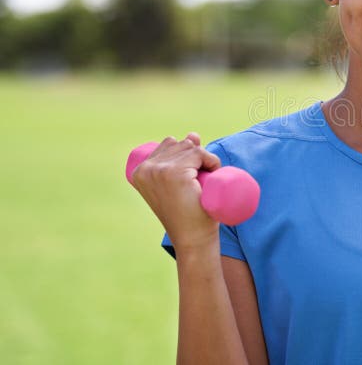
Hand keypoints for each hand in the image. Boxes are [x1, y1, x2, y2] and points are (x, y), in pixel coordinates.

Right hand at [129, 132, 221, 251]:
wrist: (193, 239)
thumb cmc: (188, 213)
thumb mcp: (180, 184)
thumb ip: (181, 159)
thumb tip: (193, 134)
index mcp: (139, 171)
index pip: (169, 143)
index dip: (187, 153)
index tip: (193, 174)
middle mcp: (146, 169)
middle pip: (181, 143)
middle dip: (197, 156)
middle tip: (200, 182)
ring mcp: (159, 170)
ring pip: (191, 147)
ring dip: (206, 159)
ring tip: (204, 182)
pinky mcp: (175, 173)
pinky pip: (199, 153)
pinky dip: (211, 160)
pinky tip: (211, 175)